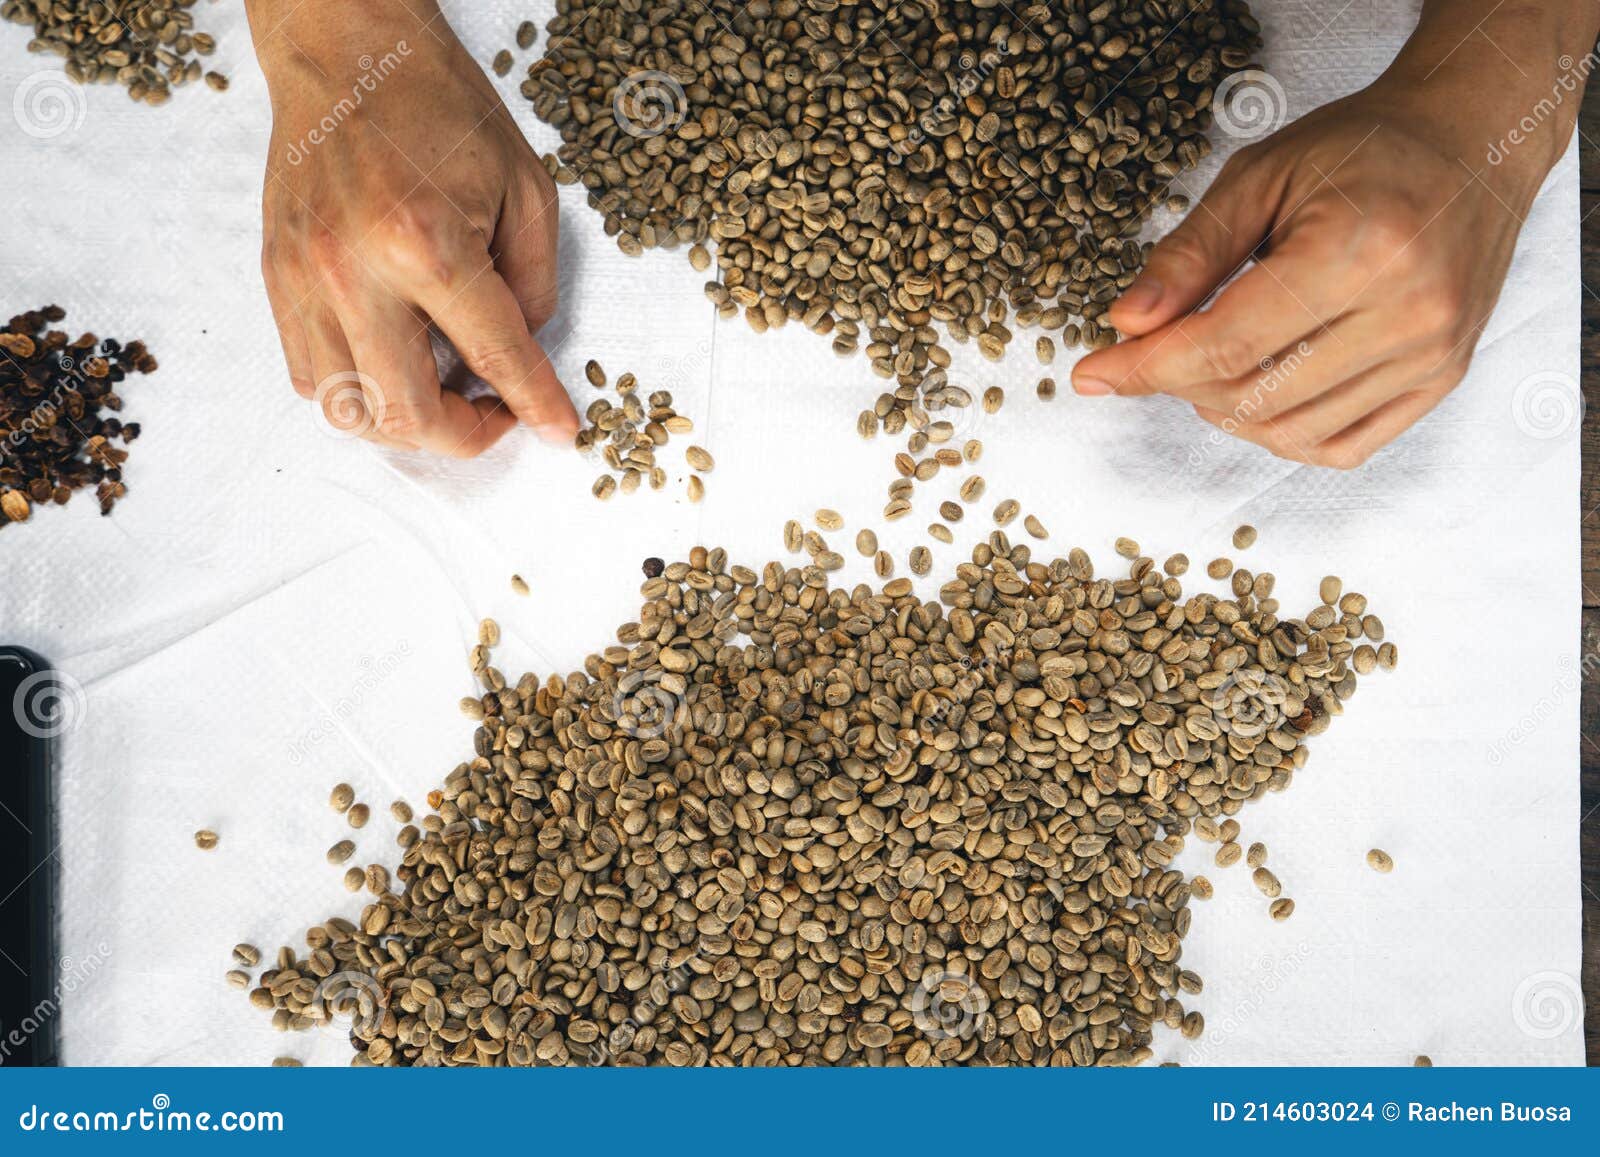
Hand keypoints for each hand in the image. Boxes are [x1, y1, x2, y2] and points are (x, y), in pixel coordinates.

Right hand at [253, 3, 575, 454]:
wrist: (347, 55)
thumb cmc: (437, 108)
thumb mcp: (526, 189)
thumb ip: (534, 285)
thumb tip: (524, 354)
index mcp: (427, 245)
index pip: (494, 357)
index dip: (535, 406)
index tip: (558, 431)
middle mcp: (355, 274)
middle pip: (408, 413)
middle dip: (465, 436)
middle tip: (497, 414)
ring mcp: (305, 280)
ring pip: (349, 411)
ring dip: (407, 423)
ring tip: (444, 391)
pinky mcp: (277, 278)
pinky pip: (309, 375)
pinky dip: (357, 391)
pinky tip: (394, 363)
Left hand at [1070, 77, 1547, 468]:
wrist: (1472, 146)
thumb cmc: (1363, 151)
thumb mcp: (1260, 176)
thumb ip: (1189, 255)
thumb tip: (1128, 325)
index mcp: (1357, 252)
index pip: (1224, 344)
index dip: (1147, 367)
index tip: (1094, 373)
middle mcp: (1405, 313)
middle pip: (1251, 395)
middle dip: (1180, 382)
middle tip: (1157, 348)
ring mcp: (1430, 355)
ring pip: (1289, 432)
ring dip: (1226, 410)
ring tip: (1213, 358)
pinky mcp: (1442, 379)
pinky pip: (1340, 448)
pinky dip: (1282, 435)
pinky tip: (1260, 391)